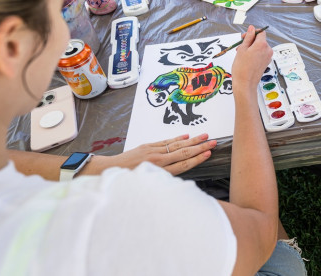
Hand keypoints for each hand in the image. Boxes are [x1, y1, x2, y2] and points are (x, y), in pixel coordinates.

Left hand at [93, 134, 214, 175]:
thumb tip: (178, 173)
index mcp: (159, 172)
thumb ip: (163, 179)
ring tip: (204, 135)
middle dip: (199, 147)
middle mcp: (157, 161)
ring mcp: (152, 152)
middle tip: (212, 142)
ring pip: (176, 145)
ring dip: (192, 140)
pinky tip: (186, 136)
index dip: (197, 159)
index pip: (183, 164)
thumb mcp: (147, 185)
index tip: (208, 153)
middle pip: (183, 153)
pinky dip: (177, 139)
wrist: (108, 171)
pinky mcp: (147, 146)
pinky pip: (165, 142)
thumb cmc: (128, 182)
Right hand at [231, 25, 272, 88]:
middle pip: (260, 40)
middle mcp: (268, 50)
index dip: (252, 33)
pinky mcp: (266, 62)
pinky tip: (246, 59)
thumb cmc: (242, 67)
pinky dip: (254, 53)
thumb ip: (248, 37)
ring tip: (241, 54)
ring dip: (251, 48)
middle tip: (240, 47)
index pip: (261, 32)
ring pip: (260, 47)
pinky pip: (261, 54)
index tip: (244, 37)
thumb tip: (252, 28)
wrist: (245, 83)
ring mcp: (268, 57)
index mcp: (262, 44)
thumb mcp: (242, 49)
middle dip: (250, 41)